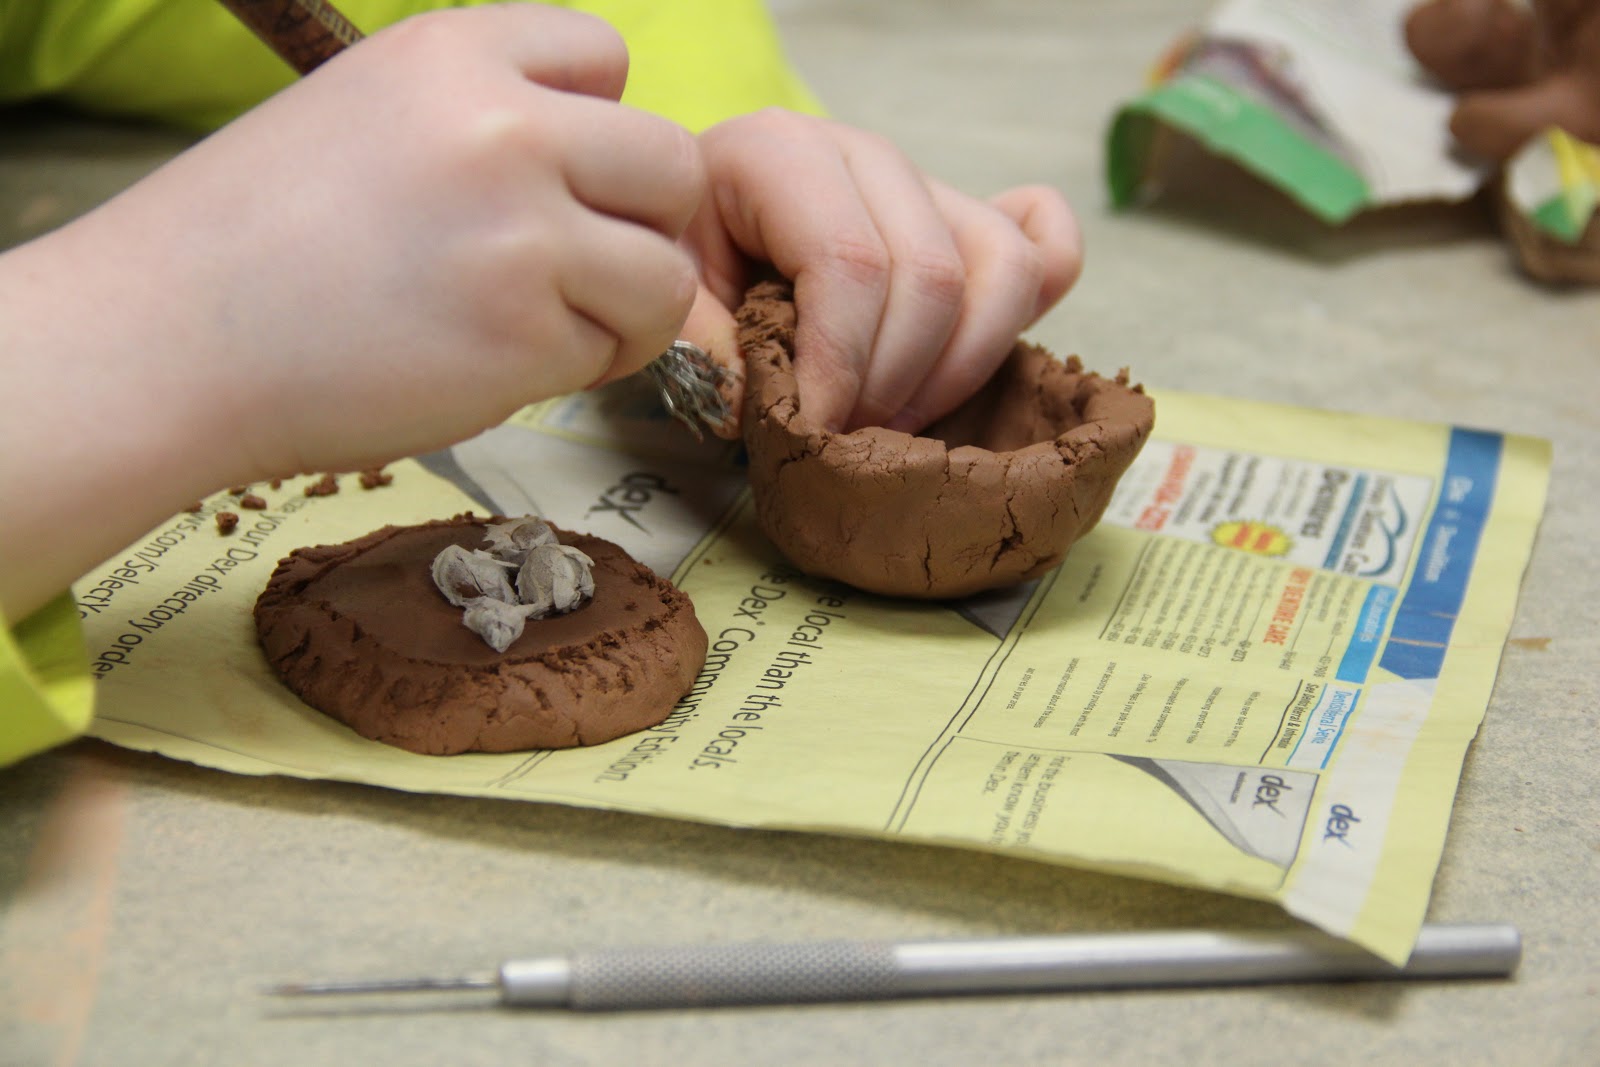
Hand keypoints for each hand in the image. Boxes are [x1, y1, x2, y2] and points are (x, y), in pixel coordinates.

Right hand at [0, 5, 703, 617]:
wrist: (167, 340)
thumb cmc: (255, 238)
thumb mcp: (368, 112)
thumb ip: (485, 110)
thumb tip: (599, 149)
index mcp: (455, 51)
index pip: (607, 57)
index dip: (597, 127)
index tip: (549, 179)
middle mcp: (503, 126)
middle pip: (672, 164)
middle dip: (643, 222)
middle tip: (580, 265)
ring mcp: (523, 232)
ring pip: (668, 272)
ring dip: (627, 308)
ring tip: (548, 325)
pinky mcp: (526, 334)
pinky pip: (617, 349)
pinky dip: (579, 368)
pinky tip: (498, 364)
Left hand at [678, 108, 1081, 435]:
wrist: (685, 226)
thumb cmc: (675, 261)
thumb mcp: (661, 295)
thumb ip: (699, 346)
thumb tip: (760, 409)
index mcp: (781, 153)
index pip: (849, 263)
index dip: (840, 366)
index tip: (813, 432)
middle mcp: (866, 154)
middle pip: (931, 275)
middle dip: (893, 381)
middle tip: (847, 439)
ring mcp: (924, 183)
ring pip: (1001, 269)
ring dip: (958, 369)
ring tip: (894, 420)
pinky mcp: (963, 221)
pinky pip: (1043, 251)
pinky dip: (1034, 303)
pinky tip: (985, 350)